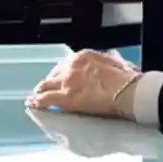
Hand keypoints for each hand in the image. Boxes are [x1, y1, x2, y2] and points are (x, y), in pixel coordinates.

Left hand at [25, 49, 139, 118]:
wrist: (129, 91)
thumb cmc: (129, 80)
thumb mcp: (118, 64)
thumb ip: (110, 62)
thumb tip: (113, 61)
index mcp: (84, 56)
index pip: (67, 64)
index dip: (63, 73)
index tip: (63, 78)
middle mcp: (72, 66)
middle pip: (55, 74)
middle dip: (52, 81)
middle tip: (49, 89)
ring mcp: (67, 81)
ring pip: (46, 85)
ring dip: (41, 91)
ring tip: (36, 97)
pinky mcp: (66, 97)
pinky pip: (46, 99)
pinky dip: (38, 102)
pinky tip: (33, 105)